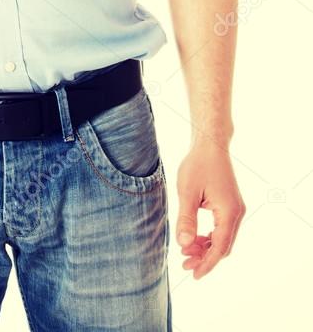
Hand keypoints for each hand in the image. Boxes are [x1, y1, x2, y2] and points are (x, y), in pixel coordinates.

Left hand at [175, 138, 245, 279]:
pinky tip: (195, 238)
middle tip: (184, 263)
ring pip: (223, 238)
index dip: (207, 263)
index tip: (193, 275)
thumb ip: (186, 219)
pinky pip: (222, 228)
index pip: (220, 247)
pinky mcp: (230, 205)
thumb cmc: (198, 165)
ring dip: (206, 247)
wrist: (210, 144)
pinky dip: (209, 236)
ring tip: (186, 251)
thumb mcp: (187, 192)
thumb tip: (184, 244)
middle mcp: (237, 213)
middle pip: (223, 246)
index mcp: (229, 212)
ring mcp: (235, 209)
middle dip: (205, 257)